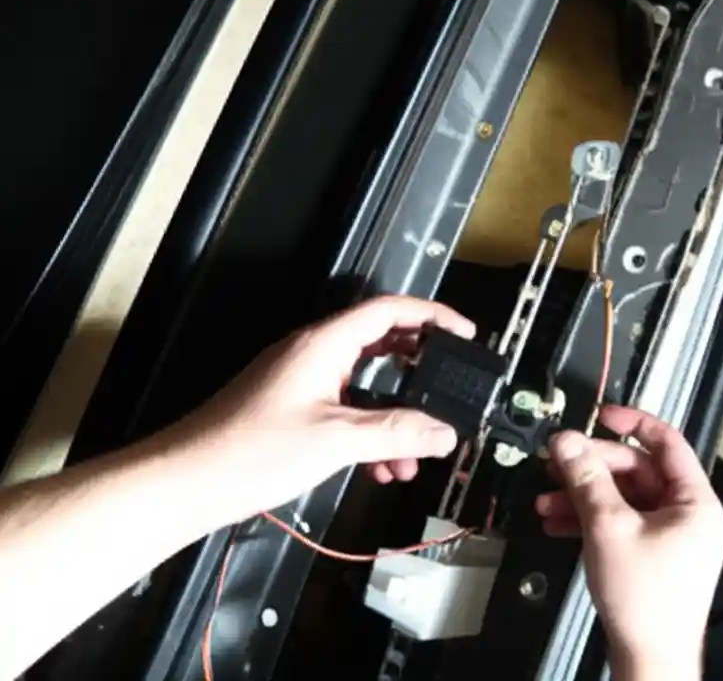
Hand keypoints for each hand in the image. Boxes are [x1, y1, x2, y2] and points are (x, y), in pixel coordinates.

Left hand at [155, 295, 475, 523]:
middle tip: (450, 384)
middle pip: (379, 345)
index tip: (464, 332)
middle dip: (419, 369)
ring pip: (364, 386)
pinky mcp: (291, 409)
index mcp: (323, 345)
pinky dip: (368, 433)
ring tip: (416, 454)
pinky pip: (345, 410)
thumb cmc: (251, 451)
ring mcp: (300, 381)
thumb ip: (397, 433)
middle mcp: (312, 354)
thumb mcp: (337, 441)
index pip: (388, 311)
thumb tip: (444, 432)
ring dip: (394, 417)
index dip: (431, 315)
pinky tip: (381, 468)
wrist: (187, 482)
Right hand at [535, 406, 722, 679]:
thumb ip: (586, 479)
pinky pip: (622, 524)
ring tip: (545, 499)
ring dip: (584, 496)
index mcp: (697, 502)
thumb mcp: (608, 528)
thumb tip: (565, 441)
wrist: (650, 660)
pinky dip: (591, 521)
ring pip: (625, 500)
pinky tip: (557, 523)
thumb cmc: (644, 600)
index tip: (600, 415)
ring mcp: (673, 539)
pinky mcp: (654, 558)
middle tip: (556, 462)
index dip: (633, 422)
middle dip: (593, 467)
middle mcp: (690, 516)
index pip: (668, 443)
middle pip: (639, 472)